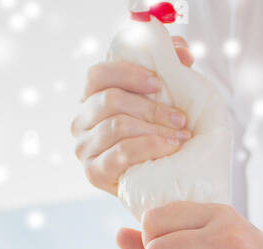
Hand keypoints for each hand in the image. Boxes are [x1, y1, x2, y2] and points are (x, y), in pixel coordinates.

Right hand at [71, 38, 194, 194]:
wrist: (157, 185)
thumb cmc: (158, 136)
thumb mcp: (163, 100)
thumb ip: (170, 66)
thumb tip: (181, 50)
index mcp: (91, 98)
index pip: (96, 75)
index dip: (126, 74)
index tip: (158, 83)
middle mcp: (81, 121)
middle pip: (110, 100)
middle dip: (151, 108)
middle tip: (182, 118)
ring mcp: (84, 148)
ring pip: (117, 126)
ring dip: (155, 129)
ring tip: (182, 136)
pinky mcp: (94, 172)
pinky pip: (121, 153)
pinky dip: (149, 147)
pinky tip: (170, 149)